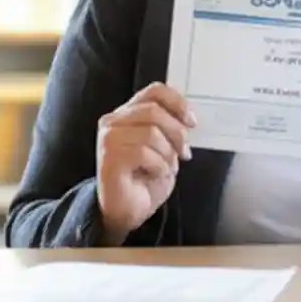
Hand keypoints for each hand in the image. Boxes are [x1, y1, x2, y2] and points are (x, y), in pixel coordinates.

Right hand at [96, 83, 195, 244]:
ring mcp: (108, 139)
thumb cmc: (145, 179)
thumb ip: (169, 127)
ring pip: (151, 133)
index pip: (154, 91)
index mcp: (127, 113)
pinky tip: (154, 174)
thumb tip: (187, 119)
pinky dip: (158, 166)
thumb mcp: (164, 147)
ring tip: (164, 168)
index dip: (177, 102)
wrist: (127, 211)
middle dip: (177, 133)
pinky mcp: (109, 158)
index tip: (191, 122)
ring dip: (167, 154)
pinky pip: (143, 153)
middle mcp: (113, 121)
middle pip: (154, 111)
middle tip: (184, 152)